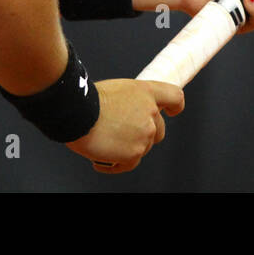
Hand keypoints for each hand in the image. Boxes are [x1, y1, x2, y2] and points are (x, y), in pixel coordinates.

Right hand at [66, 78, 184, 172]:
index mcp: (146, 91)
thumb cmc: (88, 99)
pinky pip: (128, 164)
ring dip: (126, 149)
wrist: (78, 112)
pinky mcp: (135, 153)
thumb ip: (131, 101)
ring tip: (103, 144)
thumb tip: (129, 114)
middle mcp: (150, 112)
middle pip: (158, 130)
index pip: (174, 97)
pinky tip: (99, 161)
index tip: (172, 112)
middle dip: (144, 135)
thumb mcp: (116, 90)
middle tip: (122, 134)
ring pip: (142, 148)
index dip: (175, 106)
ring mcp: (144, 134)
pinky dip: (114, 164)